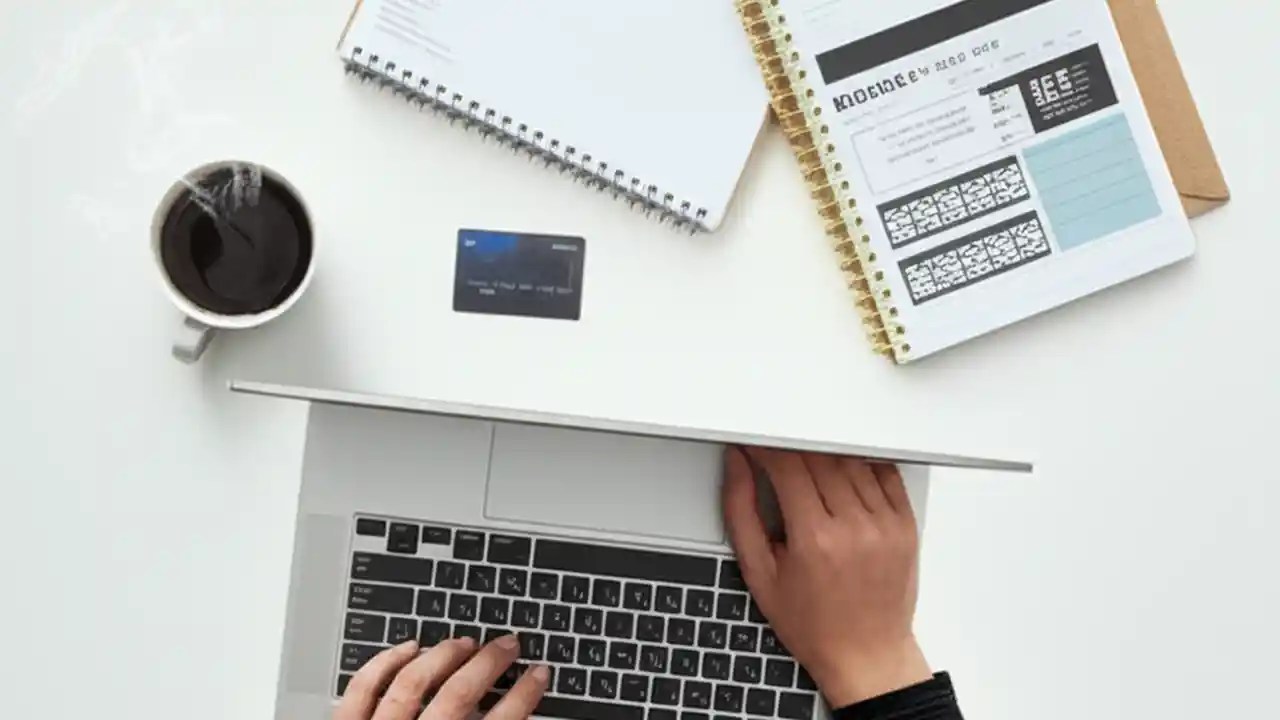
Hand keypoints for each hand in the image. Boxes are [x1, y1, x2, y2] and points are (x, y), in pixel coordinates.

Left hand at [334, 636, 549, 719]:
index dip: (524, 696)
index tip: (538, 674)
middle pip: (458, 696)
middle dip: (489, 664)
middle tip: (508, 645)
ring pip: (412, 683)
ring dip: (444, 656)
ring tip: (466, 643)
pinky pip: (363, 689)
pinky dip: (386, 662)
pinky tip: (409, 648)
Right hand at [722, 447, 931, 706]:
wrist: (866, 655)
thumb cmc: (813, 625)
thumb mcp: (760, 573)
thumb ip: (742, 512)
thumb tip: (738, 467)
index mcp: (815, 539)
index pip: (787, 466)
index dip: (765, 448)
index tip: (755, 447)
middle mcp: (855, 527)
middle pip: (819, 457)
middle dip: (791, 448)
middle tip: (776, 456)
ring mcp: (885, 525)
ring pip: (850, 460)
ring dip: (824, 453)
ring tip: (807, 469)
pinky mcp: (906, 525)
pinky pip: (884, 474)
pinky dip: (860, 464)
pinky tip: (843, 473)